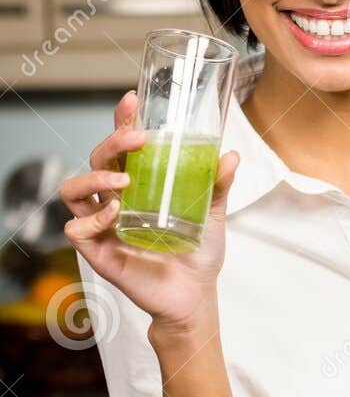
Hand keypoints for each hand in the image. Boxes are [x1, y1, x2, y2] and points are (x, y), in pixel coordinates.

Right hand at [61, 89, 238, 334]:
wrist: (196, 297)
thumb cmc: (199, 253)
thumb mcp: (213, 214)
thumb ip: (218, 185)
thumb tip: (230, 154)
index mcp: (138, 185)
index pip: (120, 146)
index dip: (120, 120)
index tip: (132, 100)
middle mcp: (114, 200)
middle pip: (96, 158)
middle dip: (112, 142)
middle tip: (137, 139)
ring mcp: (103, 225)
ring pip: (73, 189)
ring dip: (94, 176)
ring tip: (123, 180)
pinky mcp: (98, 252)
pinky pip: (77, 228)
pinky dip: (92, 217)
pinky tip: (115, 213)